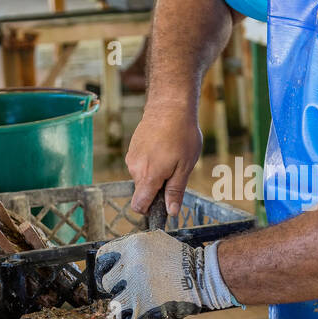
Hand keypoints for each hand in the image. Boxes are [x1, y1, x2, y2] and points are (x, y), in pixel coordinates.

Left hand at [95, 230, 237, 318]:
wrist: (200, 276)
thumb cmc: (179, 258)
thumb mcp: (155, 240)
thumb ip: (133, 245)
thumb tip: (115, 255)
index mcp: (132, 246)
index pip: (102, 257)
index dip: (104, 266)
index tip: (109, 273)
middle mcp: (130, 265)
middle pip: (107, 281)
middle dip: (117, 286)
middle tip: (129, 288)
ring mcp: (135, 287)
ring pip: (115, 301)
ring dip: (124, 303)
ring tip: (137, 301)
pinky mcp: (143, 306)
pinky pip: (124, 318)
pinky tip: (134, 316)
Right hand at [125, 104, 202, 218]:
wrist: (169, 106)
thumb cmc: (181, 135)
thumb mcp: (185, 166)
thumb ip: (176, 191)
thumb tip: (171, 212)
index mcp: (148, 176)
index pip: (139, 205)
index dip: (150, 210)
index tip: (162, 205)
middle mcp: (135, 168)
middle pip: (142, 191)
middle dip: (157, 189)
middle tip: (175, 172)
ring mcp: (131, 157)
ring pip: (142, 177)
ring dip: (155, 174)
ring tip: (171, 157)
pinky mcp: (132, 148)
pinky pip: (140, 164)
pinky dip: (150, 163)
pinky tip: (163, 149)